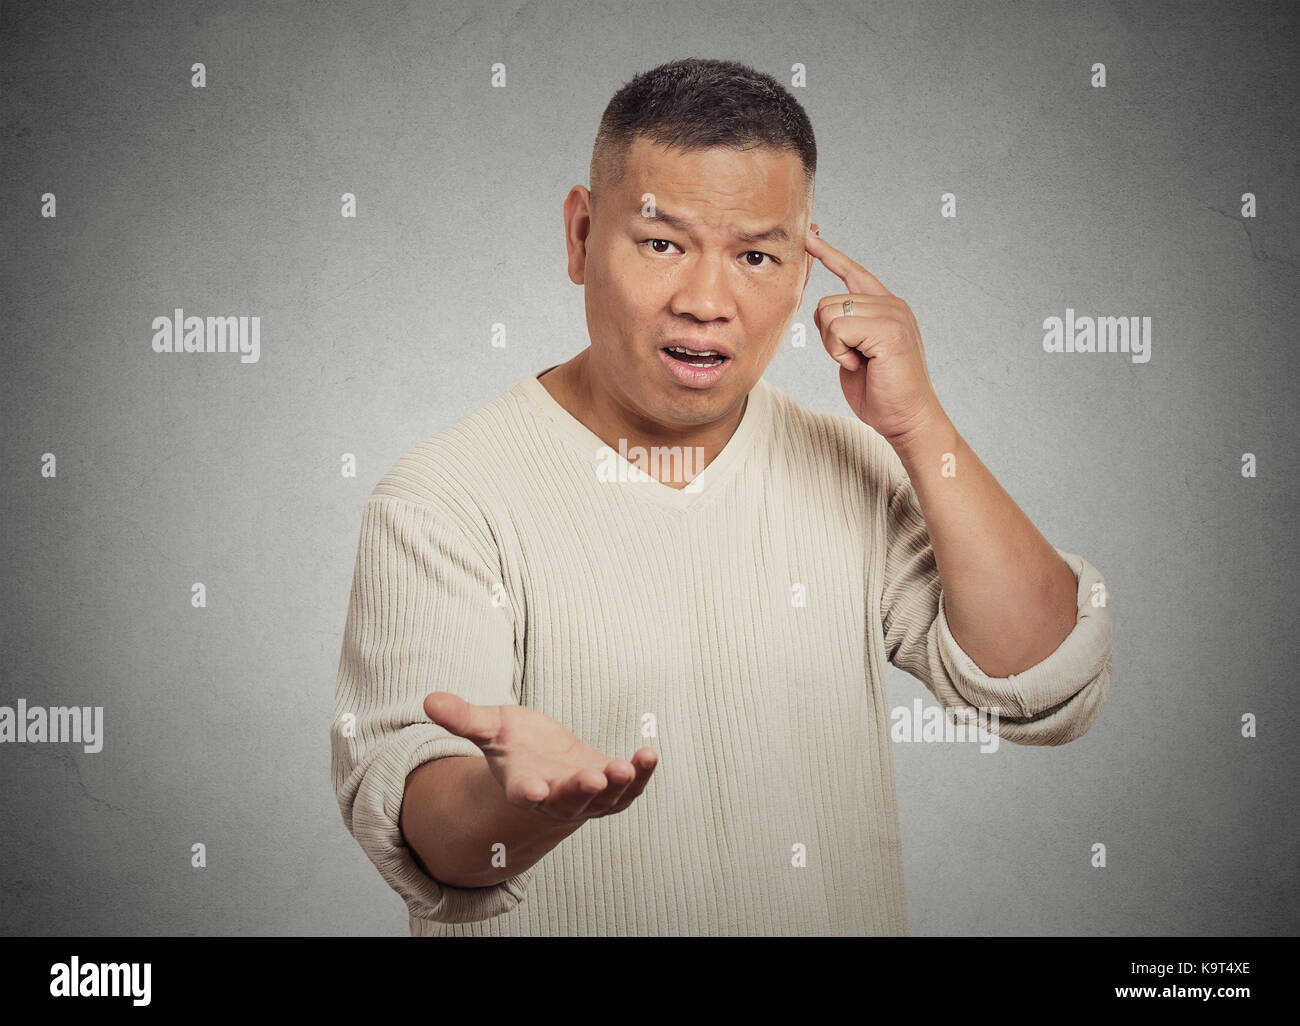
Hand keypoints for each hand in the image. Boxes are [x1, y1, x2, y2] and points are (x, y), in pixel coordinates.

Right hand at [423, 691, 657, 821]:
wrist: (545, 768)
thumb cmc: (515, 748)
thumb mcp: (490, 728)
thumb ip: (464, 718)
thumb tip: (428, 700)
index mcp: (523, 785)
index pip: (524, 792)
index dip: (528, 792)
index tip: (531, 791)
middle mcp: (556, 797)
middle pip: (569, 800)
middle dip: (581, 791)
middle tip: (593, 779)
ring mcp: (587, 797)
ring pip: (605, 799)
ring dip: (618, 785)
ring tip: (628, 766)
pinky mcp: (612, 790)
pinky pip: (631, 789)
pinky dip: (642, 775)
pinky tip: (649, 754)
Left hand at [805, 225, 943, 446]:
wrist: (907, 419)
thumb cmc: (881, 393)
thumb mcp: (854, 353)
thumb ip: (843, 328)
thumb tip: (823, 311)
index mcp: (885, 307)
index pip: (852, 272)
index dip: (828, 254)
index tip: (809, 236)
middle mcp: (892, 304)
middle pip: (828, 301)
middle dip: (828, 337)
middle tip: (853, 360)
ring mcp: (893, 314)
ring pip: (830, 313)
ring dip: (833, 346)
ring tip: (859, 362)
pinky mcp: (890, 329)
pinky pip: (838, 327)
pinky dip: (839, 351)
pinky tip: (861, 365)